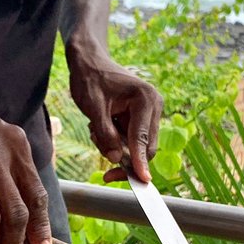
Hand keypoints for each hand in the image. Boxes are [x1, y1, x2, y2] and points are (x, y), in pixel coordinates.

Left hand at [66, 38, 162, 182]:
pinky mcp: (142, 117)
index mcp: (145, 99)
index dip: (140, 162)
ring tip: (96, 130)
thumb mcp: (92, 108)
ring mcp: (149, 112)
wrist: (89, 61)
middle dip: (125, 160)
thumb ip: (105, 135)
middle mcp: (154, 106)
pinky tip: (101, 127)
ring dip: (117, 148)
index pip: (143, 139)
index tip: (141, 181)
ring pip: (138, 147)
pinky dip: (117, 141)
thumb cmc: (90, 79)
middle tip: (106, 173)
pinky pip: (132, 140)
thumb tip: (117, 159)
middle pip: (146, 147)